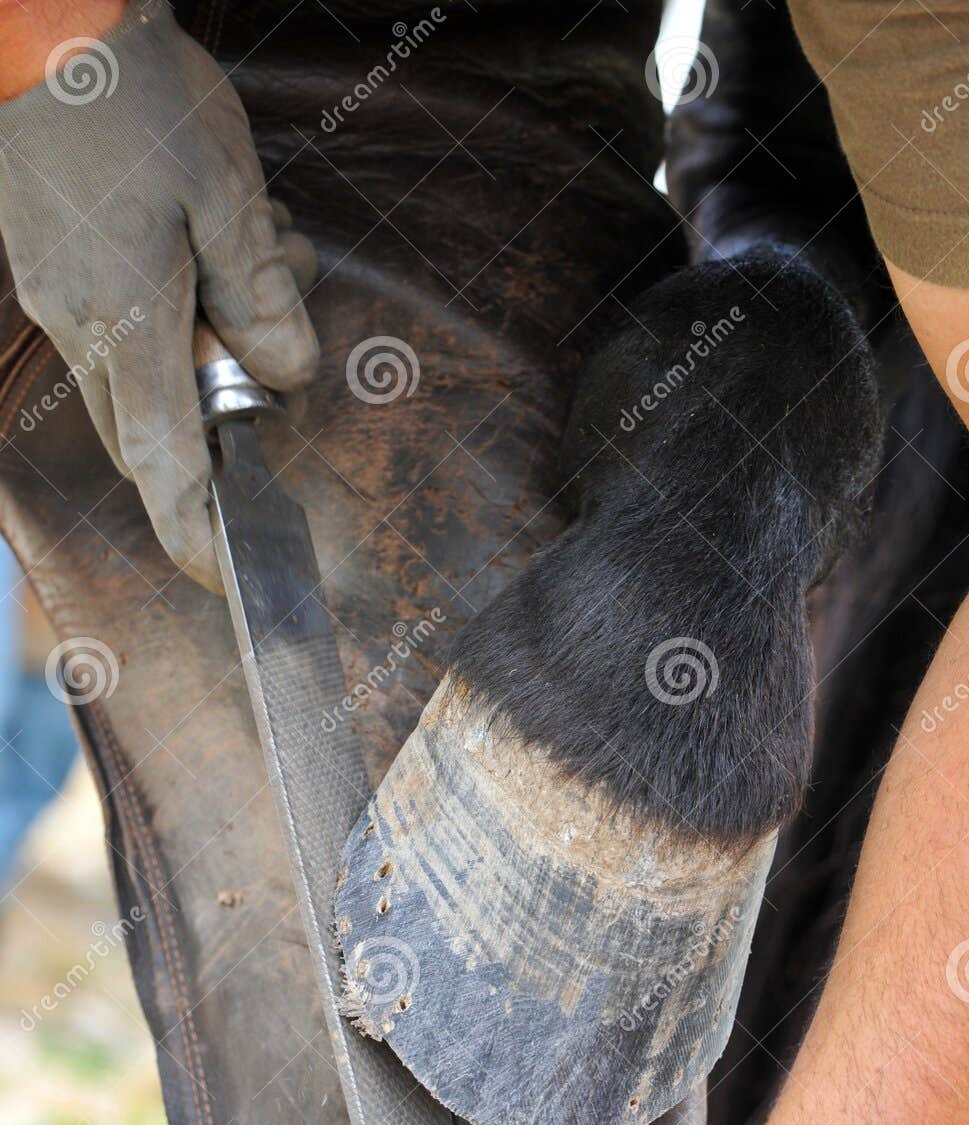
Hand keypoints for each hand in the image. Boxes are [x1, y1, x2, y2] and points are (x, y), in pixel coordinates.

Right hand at [0, 0, 318, 585]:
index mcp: (126, 324)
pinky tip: (212, 236)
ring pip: (144, 378)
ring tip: (263, 245)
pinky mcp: (53, 270)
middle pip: (156, 433)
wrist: (37, 19)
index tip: (224, 578)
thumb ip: (263, 299)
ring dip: (213, 347)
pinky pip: (124, 329)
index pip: (164, 467)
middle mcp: (81, 329)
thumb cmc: (133, 94)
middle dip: (226, 411)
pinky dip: (181, 309)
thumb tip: (284, 375)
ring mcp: (58, 301)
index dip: (195, 534)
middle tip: (274, 335)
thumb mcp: (228, 194)